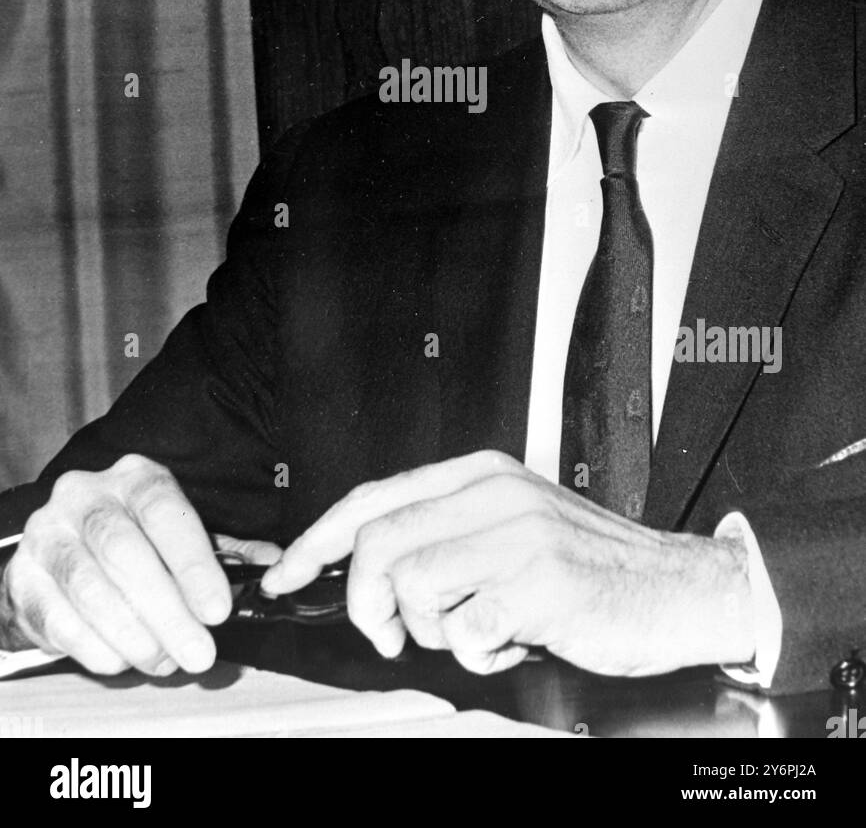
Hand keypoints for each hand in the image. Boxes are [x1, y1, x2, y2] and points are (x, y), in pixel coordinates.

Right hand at [0, 454, 280, 675]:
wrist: (63, 548)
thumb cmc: (138, 542)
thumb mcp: (183, 535)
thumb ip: (226, 552)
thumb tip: (275, 570)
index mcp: (136, 478)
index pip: (166, 511)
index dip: (193, 563)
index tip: (218, 610)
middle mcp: (86, 495)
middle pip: (125, 551)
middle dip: (167, 610)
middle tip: (198, 652)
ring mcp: (48, 533)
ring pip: (89, 585)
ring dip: (132, 633)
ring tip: (165, 661)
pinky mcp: (22, 575)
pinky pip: (56, 616)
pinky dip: (93, 645)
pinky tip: (122, 660)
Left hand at [262, 451, 754, 675]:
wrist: (677, 587)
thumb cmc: (590, 565)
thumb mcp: (512, 526)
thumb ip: (446, 533)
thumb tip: (364, 568)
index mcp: (481, 474)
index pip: (373, 497)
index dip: (317, 539)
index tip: (287, 573)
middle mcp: (494, 494)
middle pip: (378, 543)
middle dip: (366, 602)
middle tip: (389, 632)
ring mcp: (518, 535)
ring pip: (412, 587)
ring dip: (430, 632)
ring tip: (475, 630)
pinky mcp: (540, 583)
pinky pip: (464, 631)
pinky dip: (476, 655)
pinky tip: (511, 642)